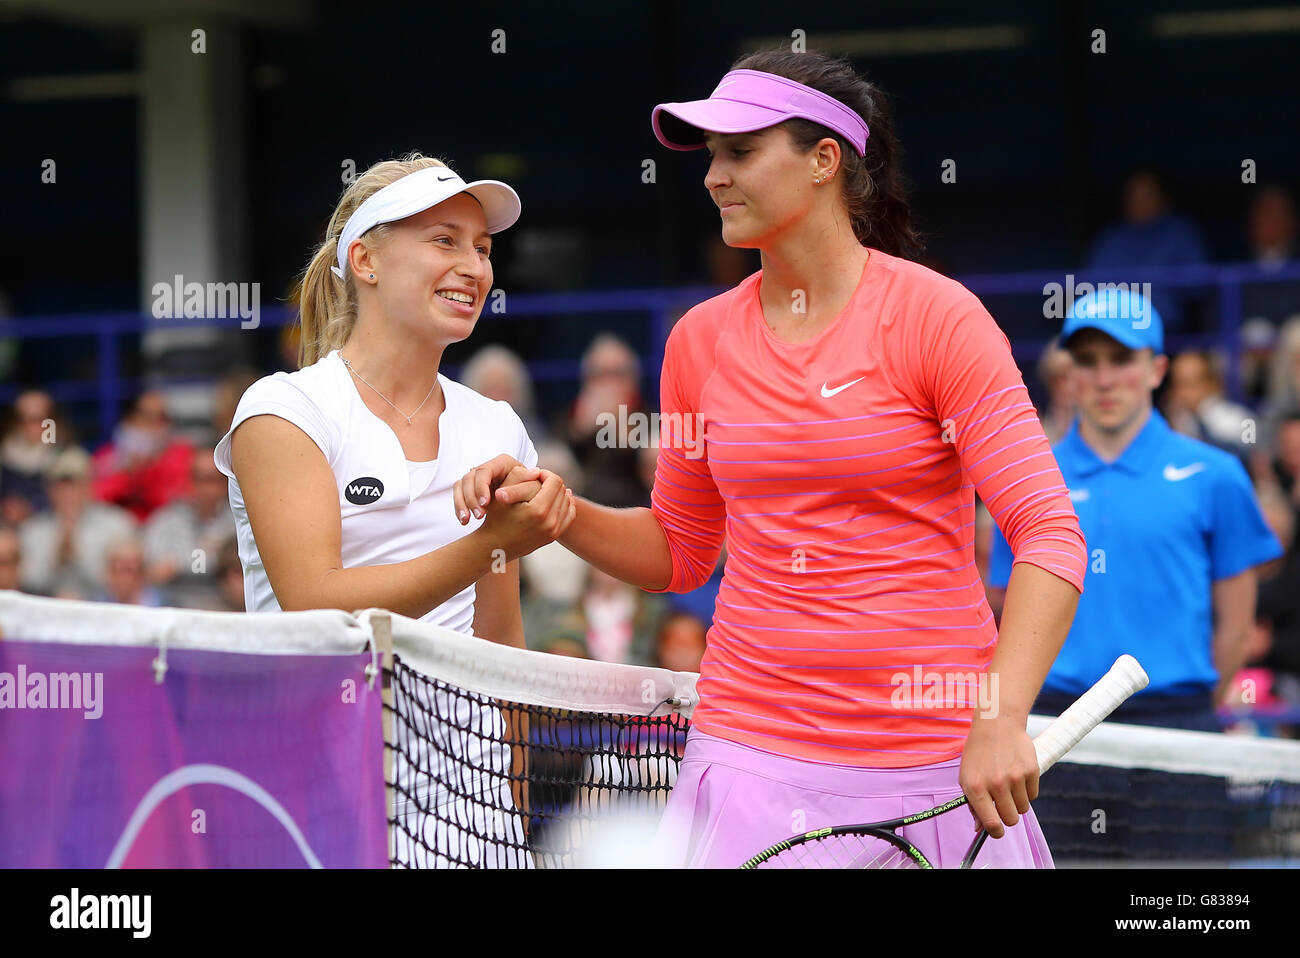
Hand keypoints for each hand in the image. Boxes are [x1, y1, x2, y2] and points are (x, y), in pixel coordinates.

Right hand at [454, 455, 541, 523]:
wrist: (521, 508)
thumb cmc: (527, 494)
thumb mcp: (527, 488)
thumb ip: (527, 480)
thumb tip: (535, 472)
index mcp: (501, 462)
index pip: (485, 470)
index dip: (482, 486)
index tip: (485, 503)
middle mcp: (486, 467)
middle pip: (469, 478)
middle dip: (471, 498)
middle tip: (479, 515)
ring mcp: (475, 477)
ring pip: (460, 485)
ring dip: (462, 504)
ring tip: (467, 520)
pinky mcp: (469, 489)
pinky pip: (457, 495)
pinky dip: (459, 509)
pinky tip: (464, 521)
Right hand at [474, 471, 575, 561]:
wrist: (495, 546)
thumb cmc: (496, 517)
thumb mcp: (502, 493)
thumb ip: (519, 476)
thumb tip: (538, 471)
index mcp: (538, 510)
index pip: (555, 481)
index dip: (546, 474)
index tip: (535, 475)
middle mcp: (549, 522)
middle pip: (562, 491)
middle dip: (551, 483)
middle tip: (538, 482)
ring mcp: (553, 531)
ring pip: (567, 502)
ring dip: (557, 493)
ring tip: (544, 490)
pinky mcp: (553, 536)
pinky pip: (568, 515)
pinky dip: (564, 505)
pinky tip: (554, 500)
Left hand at [958, 714, 1038, 839]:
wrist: (997, 724)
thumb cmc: (979, 753)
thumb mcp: (967, 777)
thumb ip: (973, 804)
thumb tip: (980, 828)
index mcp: (976, 787)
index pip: (991, 823)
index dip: (996, 832)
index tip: (997, 831)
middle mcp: (996, 784)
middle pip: (1011, 820)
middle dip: (1008, 816)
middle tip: (1003, 804)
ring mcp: (1015, 777)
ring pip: (1023, 808)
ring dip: (1017, 801)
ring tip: (1008, 784)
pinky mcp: (1031, 771)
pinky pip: (1033, 795)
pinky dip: (1027, 790)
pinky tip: (1017, 774)